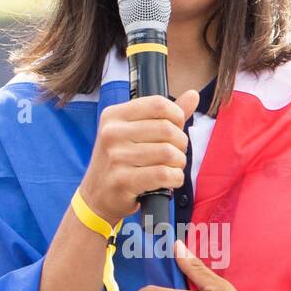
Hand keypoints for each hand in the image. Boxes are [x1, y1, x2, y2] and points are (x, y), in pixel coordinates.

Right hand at [78, 90, 199, 226]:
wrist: (97, 195)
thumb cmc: (121, 161)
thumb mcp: (135, 133)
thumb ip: (165, 115)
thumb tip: (193, 95)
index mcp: (114, 115)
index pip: (158, 104)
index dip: (177, 116)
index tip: (176, 129)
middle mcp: (111, 133)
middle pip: (167, 129)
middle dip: (181, 143)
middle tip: (176, 153)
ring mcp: (115, 157)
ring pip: (168, 153)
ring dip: (179, 163)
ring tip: (173, 167)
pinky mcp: (122, 180)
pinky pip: (163, 174)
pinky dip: (175, 178)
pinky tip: (170, 180)